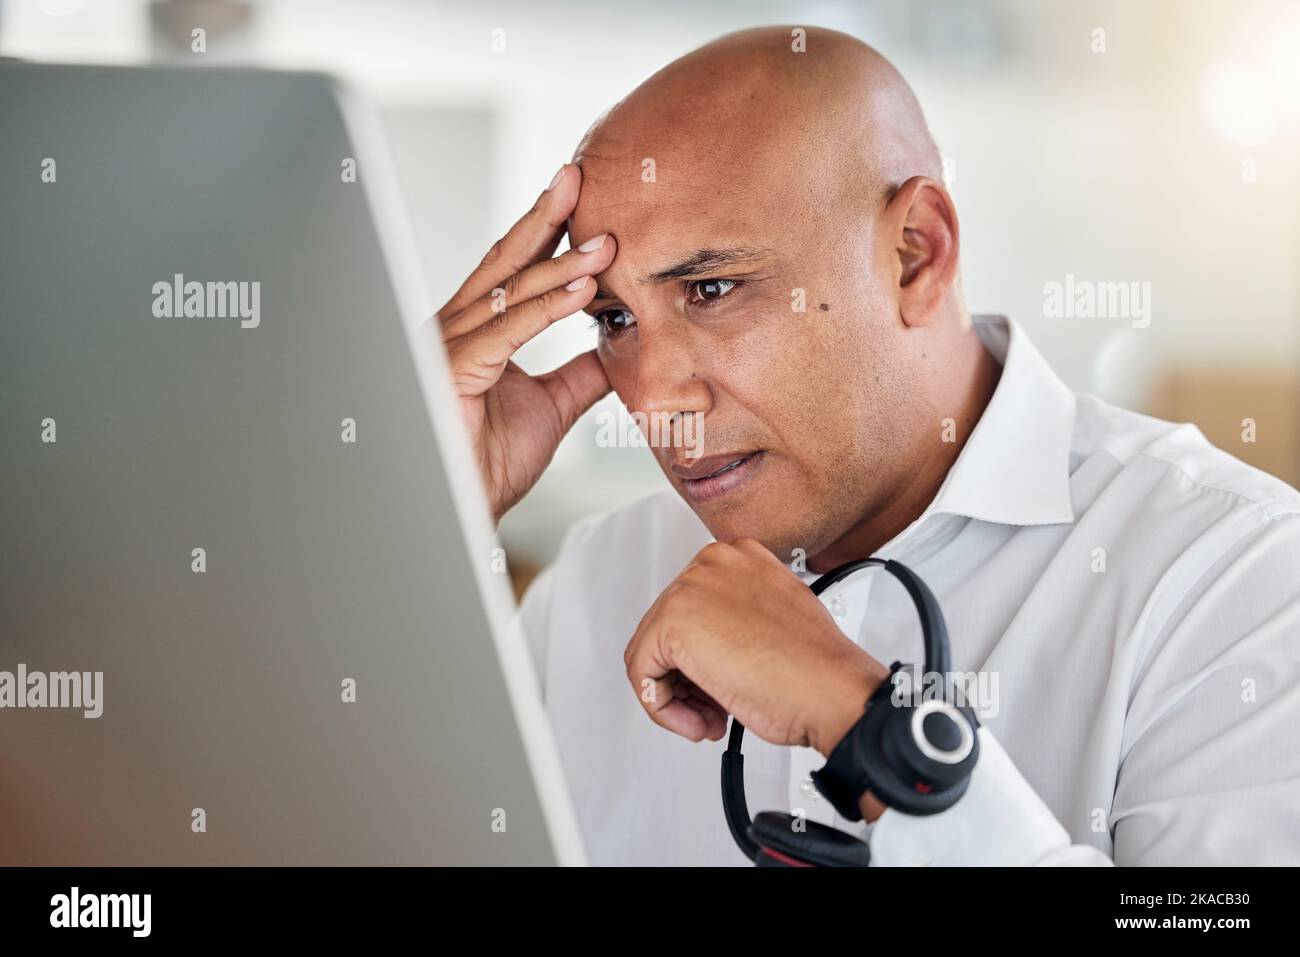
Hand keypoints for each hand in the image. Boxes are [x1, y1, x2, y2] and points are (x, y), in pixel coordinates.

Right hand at [436, 164, 616, 521]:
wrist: (464, 512)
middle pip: (505, 260)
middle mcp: (457, 328)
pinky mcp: (452, 371)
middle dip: (544, 216)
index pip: (515, 269)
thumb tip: (616, 348)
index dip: (547, 231)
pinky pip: (507, 332)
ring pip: (510, 292)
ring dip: (560, 264)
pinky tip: (584, 290)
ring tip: (607, 241)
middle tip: (580, 175)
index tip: (585, 197)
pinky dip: (547, 309)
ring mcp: (449, 346)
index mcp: (476, 331)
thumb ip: (581, 374)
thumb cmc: (490, 462)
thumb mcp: (552, 407)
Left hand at [624, 539, 890, 760]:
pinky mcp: (672, 623)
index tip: (722, 681)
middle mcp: (712, 563)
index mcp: (738, 556)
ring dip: (679, 697)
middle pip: (668, 631)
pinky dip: (664, 708)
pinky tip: (701, 721)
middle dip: (688, 680)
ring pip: (651, 652)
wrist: (832, 690)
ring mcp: (689, 589)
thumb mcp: (772, 619)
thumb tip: (709, 642)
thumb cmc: (815, 669)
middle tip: (716, 709)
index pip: (692, 609)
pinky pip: (642, 673)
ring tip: (712, 718)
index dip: (702, 657)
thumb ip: (736, 616)